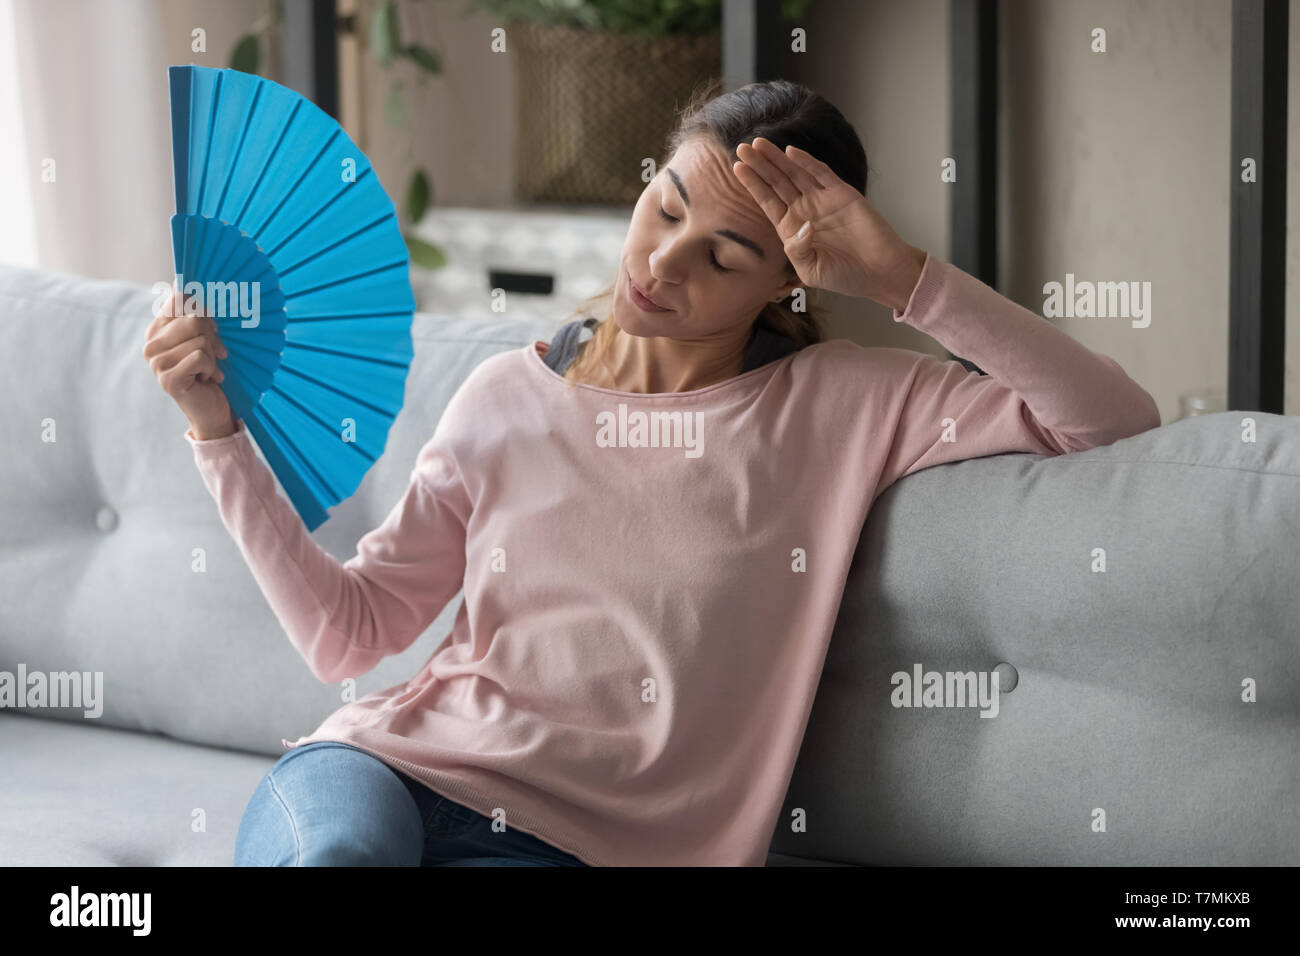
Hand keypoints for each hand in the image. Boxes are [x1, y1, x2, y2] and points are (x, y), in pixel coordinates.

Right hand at [143, 284, 235, 438]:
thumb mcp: (205, 338)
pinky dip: (212, 369)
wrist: (213, 409)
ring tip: (210, 370)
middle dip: (214, 337)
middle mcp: (151, 344)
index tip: (211, 329)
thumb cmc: (211, 370)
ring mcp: (156, 363)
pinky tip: (208, 380)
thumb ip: (195, 314)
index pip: (179, 299)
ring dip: (214, 358)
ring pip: (200, 340)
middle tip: (217, 354)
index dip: (203, 311)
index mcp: (158, 329)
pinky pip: (200, 357)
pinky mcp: (168, 379)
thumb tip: (182, 284)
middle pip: (193, 319)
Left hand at [733, 136, 926, 311]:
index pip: (768, 201)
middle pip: (777, 183)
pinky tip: (791, 152)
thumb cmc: (845, 276)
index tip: (737, 167)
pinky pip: (822, 174)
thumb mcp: (812, 271)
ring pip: (795, 174)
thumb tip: (801, 226)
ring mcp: (823, 200)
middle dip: (760, 165)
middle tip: (742, 147)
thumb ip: (798, 251)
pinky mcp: (843, 194)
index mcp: (792, 229)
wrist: (880, 272)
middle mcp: (804, 211)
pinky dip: (807, 162)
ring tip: (759, 143)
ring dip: (777, 159)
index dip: (753, 185)